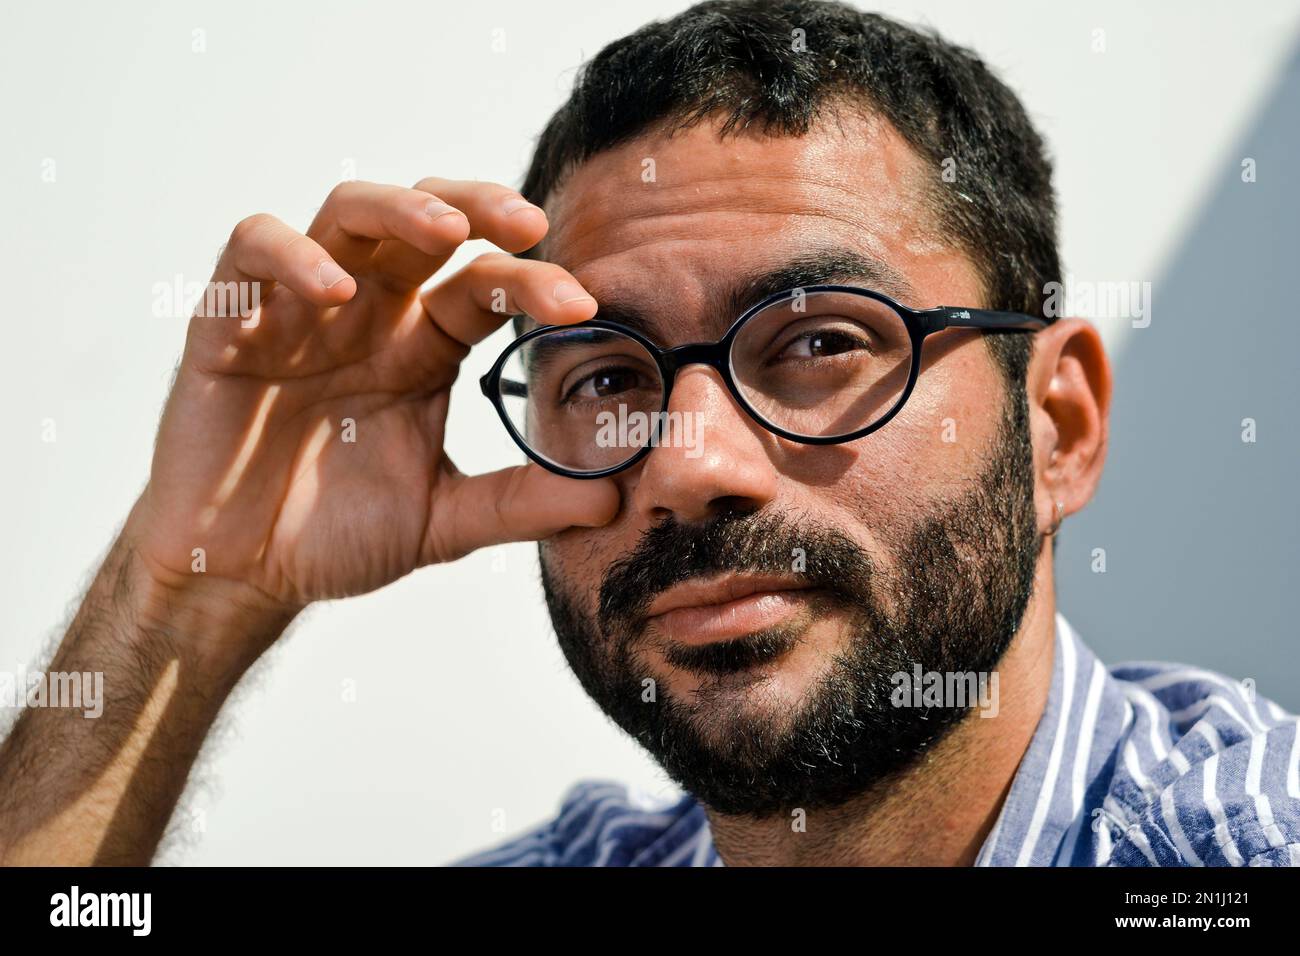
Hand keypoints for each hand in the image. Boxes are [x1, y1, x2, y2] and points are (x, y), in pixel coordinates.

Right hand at [131, 178, 618, 619]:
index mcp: (422, 348)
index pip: (483, 287)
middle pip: (425, 220)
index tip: (581, 305)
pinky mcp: (228, 324)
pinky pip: (251, 251)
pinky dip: (290, 254)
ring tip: (444, 229)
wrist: (242, 575)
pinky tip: (333, 288)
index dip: (532, 283)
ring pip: (347, 213)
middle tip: (529, 226)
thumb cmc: (335, 536)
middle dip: (478, 207)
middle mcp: (368, 314)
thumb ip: (520, 504)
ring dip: (398, 207)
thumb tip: (614, 497)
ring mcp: (299, 311)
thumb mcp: (442, 522)